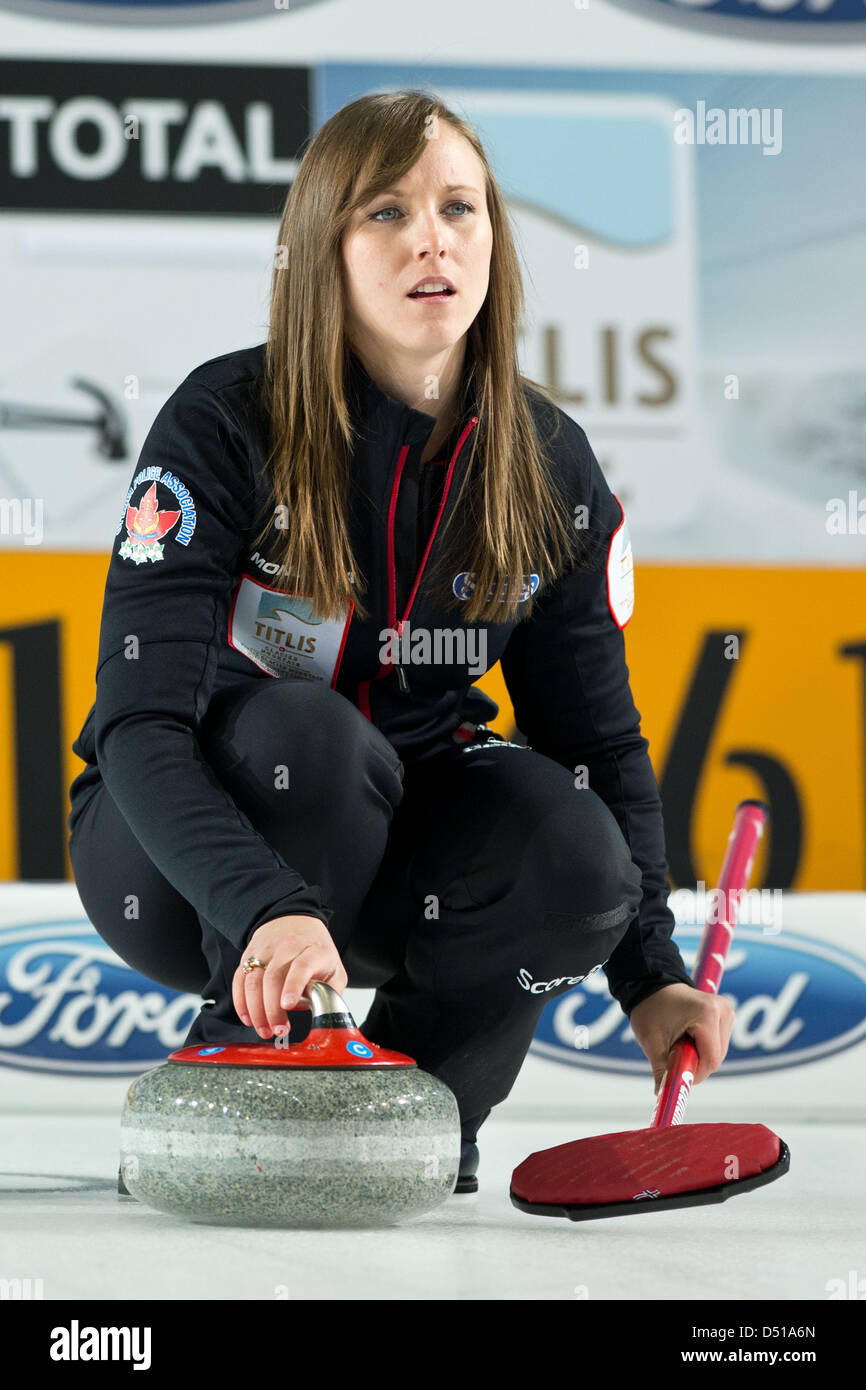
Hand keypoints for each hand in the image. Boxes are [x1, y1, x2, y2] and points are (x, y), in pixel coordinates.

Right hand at [232, 915, 347, 1039]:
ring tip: (264, 1030)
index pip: (301, 965)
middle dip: (272, 1009)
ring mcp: (265, 950)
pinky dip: (241, 1002)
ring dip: (256, 1010)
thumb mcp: (335, 970)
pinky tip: (248, 1018)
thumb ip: (331, 993)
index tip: (289, 1006)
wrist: (294, 922)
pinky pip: (240, 979)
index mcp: (314, 950)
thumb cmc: (316, 952)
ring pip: (253, 980)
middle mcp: (287, 947)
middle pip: (273, 976)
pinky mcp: (248, 955)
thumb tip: (322, 1016)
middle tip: (278, 1031)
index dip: (293, 986)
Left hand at [628, 982, 734, 1093]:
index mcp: (707, 1013)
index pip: (710, 1060)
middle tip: (673, 1054)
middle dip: (695, 1064)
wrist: (652, 985)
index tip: (675, 1074)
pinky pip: (718, 1044)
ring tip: (678, 1040)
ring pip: (718, 1053)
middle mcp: (723, 1010)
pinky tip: (688, 1035)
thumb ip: (662, 1070)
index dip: (694, 1073)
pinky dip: (702, 1047)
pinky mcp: (726, 1014)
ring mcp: (727, 1011)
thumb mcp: (652, 1042)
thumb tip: (662, 1097)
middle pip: (716, 1057)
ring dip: (698, 1056)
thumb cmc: (650, 1009)